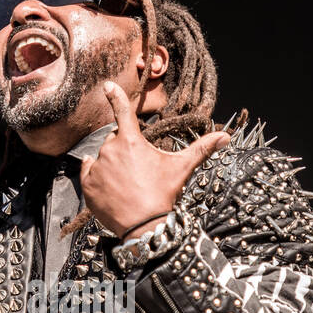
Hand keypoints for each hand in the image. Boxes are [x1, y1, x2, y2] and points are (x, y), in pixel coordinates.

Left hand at [79, 81, 229, 237]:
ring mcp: (97, 167)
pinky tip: (110, 187)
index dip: (115, 96)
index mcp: (131, 141)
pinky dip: (96, 176)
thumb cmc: (163, 194)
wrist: (144, 226)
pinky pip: (88, 172)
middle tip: (137, 171)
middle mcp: (110, 149)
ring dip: (110, 164)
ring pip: (101, 157)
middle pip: (114, 141)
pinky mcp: (87, 184)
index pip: (122, 111)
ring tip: (126, 183)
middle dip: (124, 150)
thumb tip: (225, 136)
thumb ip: (202, 148)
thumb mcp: (182, 168)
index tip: (107, 86)